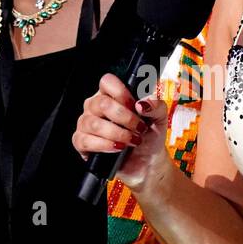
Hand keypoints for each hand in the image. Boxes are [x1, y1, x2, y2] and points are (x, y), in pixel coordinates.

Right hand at [72, 73, 170, 191]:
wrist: (147, 161)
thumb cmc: (149, 136)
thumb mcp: (160, 118)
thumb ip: (156, 105)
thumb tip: (142, 103)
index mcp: (112, 95)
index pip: (107, 82)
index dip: (121, 92)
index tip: (135, 106)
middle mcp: (96, 107)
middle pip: (101, 103)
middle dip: (125, 118)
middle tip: (138, 127)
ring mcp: (87, 124)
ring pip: (93, 123)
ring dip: (117, 133)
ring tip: (132, 140)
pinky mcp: (82, 142)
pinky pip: (84, 140)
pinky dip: (104, 145)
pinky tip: (117, 148)